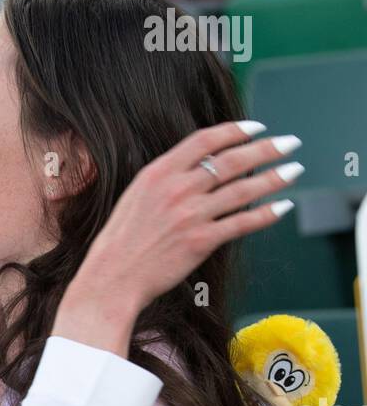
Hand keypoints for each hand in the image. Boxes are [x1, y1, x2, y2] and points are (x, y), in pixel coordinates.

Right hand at [55, 124, 302, 347]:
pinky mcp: (200, 242)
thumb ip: (167, 180)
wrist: (111, 278)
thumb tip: (198, 170)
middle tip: (289, 142)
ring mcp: (190, 215)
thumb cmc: (121, 242)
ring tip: (294, 170)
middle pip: (232, 160)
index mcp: (158, 173)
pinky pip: (242, 223)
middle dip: (266, 149)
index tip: (257, 128)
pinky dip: (266, 214)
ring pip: (243, 189)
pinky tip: (282, 206)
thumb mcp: (136, 197)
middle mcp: (177, 189)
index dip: (236, 131)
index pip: (205, 140)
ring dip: (274, 177)